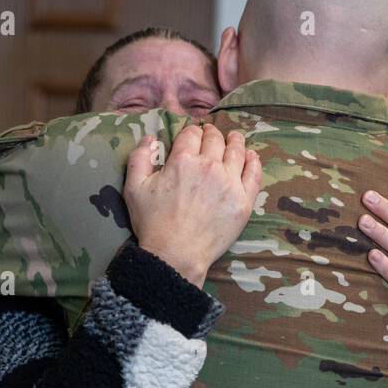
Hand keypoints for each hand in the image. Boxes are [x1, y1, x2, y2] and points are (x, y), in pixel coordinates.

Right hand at [124, 123, 261, 287]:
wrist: (176, 255)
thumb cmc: (153, 224)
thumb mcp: (134, 189)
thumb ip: (139, 159)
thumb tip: (150, 138)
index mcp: (182, 160)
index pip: (191, 135)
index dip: (192, 132)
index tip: (193, 135)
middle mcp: (208, 166)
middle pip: (215, 140)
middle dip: (212, 133)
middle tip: (212, 134)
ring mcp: (229, 183)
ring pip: (236, 152)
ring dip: (235, 140)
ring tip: (235, 138)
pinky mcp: (243, 200)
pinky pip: (253, 174)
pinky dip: (253, 161)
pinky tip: (251, 156)